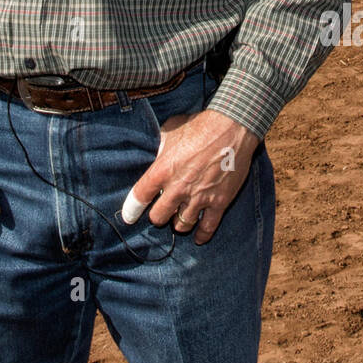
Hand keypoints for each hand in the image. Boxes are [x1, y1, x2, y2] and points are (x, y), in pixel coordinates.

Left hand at [122, 109, 259, 244]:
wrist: (232, 127)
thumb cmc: (200, 125)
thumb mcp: (172, 130)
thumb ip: (161, 147)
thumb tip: (156, 154)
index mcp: (163, 169)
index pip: (140, 196)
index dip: (132, 209)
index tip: (129, 216)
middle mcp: (178, 187)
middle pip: (158, 217)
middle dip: (158, 215)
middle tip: (162, 210)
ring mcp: (199, 197)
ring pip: (181, 225)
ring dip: (178, 223)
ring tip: (179, 218)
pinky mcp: (219, 202)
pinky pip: (207, 228)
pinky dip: (202, 235)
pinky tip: (198, 237)